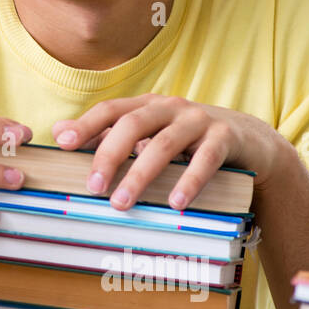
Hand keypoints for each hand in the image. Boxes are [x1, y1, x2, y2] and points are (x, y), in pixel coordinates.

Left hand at [51, 93, 282, 210]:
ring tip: (122, 203)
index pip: (111, 110)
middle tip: (93, 187)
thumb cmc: (188, 142)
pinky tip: (176, 203)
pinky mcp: (226, 137)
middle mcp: (170, 107)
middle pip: (133, 124)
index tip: (63, 144)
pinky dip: (189, 181)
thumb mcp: (148, 135)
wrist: (249, 142)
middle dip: (109, 155)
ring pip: (165, 144)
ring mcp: (199, 120)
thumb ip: (106, 135)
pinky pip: (205, 159)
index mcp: (147, 105)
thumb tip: (58, 133)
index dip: (86, 125)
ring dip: (141, 174)